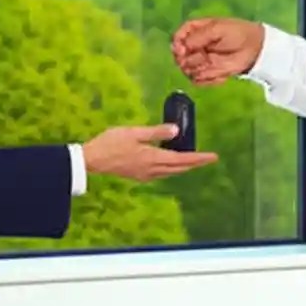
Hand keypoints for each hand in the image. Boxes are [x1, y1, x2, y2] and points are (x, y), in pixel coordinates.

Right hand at [82, 124, 217, 181]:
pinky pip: (161, 173)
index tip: (213, 157)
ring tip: (193, 160)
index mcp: (153, 158)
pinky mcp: (138, 175)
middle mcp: (152, 169)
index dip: (199, 158)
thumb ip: (156, 132)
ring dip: (183, 167)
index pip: (182, 159)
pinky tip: (169, 163)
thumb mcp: (134, 132)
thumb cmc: (111, 143)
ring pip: (171, 172)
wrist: (92, 160)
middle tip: (207, 158)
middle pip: (179, 168)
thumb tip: (176, 130)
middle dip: (194, 163)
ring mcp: (145, 174)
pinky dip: (171, 168)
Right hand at [171, 17, 264, 85]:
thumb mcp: (216, 29)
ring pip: (187, 70)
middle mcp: (194, 47)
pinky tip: (221, 73)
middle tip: (204, 58)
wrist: (254, 49)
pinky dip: (209, 79)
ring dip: (200, 69)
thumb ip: (197, 37)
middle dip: (190, 59)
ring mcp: (200, 62)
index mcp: (194, 32)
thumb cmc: (237, 33)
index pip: (177, 39)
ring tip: (215, 63)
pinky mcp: (207, 74)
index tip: (182, 50)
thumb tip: (180, 48)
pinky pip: (199, 81)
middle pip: (179, 57)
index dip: (177, 46)